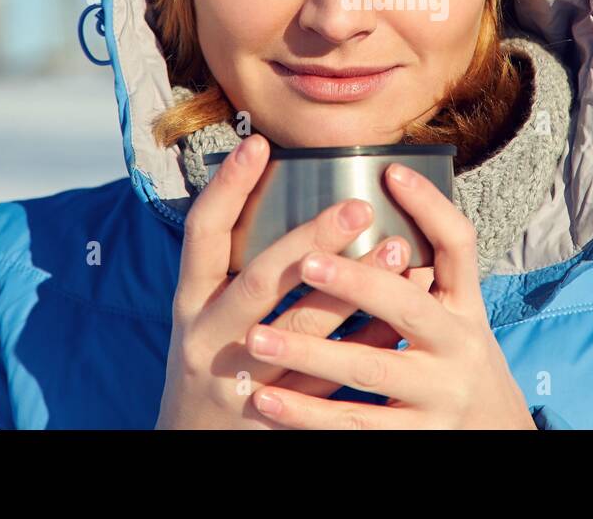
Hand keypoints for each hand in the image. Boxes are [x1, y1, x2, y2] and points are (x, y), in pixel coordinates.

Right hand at [154, 134, 415, 428]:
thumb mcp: (203, 316)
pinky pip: (332, 377)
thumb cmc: (209, 363)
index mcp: (189, 303)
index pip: (202, 234)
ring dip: (354, 288)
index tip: (259, 143)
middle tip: (357, 204)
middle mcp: (208, 338)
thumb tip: (286, 194)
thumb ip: (235, 270)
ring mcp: (242, 380)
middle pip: (260, 280)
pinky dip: (368, 342)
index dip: (228, 187)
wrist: (192, 450)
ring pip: (303, 331)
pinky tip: (403, 315)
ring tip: (399, 248)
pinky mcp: (277, 415)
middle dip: (309, 239)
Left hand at [243, 162, 537, 428]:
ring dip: (308, 350)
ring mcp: (437, 397)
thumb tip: (384, 215)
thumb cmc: (458, 364)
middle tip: (305, 261)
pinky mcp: (416, 439)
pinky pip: (353, 424)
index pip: (459, 245)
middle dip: (354, 282)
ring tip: (256, 336)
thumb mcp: (459, 319)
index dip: (430, 206)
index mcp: (466, 309)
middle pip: (406, 306)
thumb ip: (429, 277)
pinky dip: (306, 414)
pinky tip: (265, 399)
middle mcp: (459, 348)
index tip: (390, 171)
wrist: (494, 437)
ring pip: (367, 368)